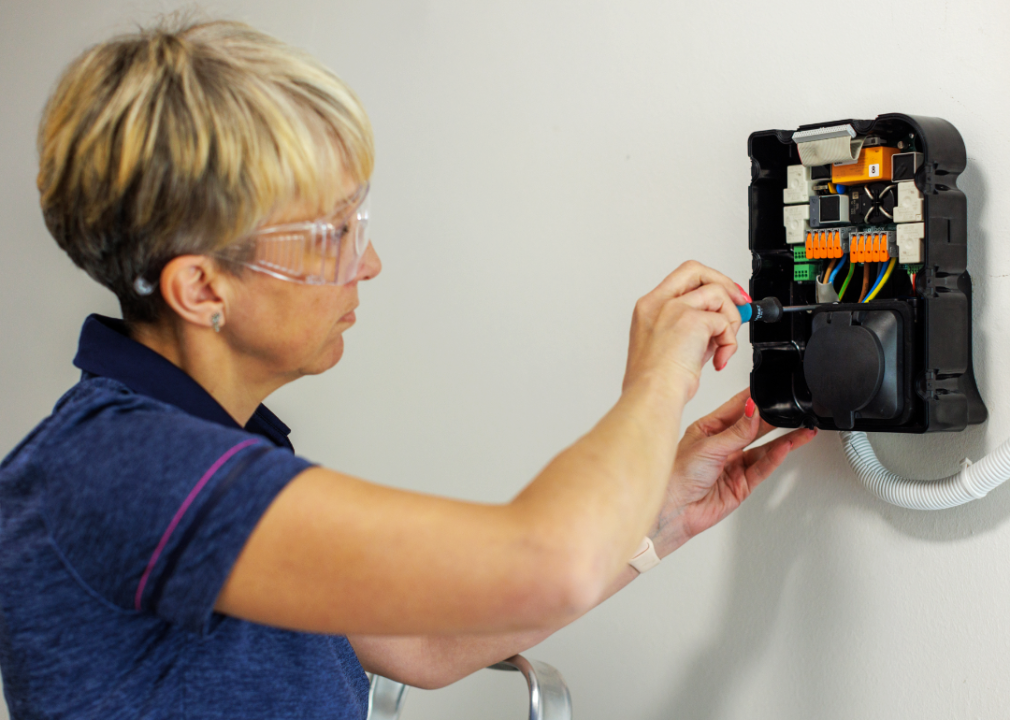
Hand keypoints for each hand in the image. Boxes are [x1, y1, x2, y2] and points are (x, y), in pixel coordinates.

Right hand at [623, 261, 748, 400]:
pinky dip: (729, 342)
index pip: (682, 278)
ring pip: (717, 293)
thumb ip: (692, 330)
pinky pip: (724, 321)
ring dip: (730, 321)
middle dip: (725, 285)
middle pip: (698, 271)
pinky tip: (718, 360)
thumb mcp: (670, 347)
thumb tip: (721, 324)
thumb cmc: (655, 383)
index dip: (708, 281)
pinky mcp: (691, 320)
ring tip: (721, 347)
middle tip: (740, 304)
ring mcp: (673, 308)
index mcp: (648, 308)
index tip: (725, 296)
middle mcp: (658, 303)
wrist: (651, 396)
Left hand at [649, 388, 816, 556]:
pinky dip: (776, 458)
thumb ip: (736, 431)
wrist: (673, 510)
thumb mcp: (708, 446)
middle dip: (775, 419)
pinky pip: (763, 468)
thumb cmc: (677, 476)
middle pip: (755, 428)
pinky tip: (786, 447)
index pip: (737, 408)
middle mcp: (722, 446)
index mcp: (708, 429)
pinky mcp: (741, 484)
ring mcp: (733, 465)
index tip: (771, 389)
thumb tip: (753, 410)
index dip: (754, 399)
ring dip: (784, 440)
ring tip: (803, 430)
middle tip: (793, 410)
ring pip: (765, 448)